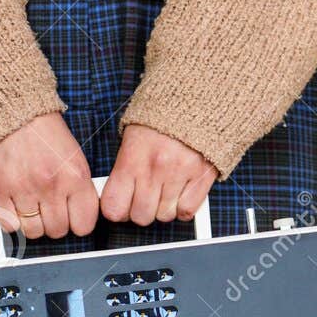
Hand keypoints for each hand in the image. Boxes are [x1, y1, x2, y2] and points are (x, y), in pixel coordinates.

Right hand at [0, 113, 98, 240]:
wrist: (9, 110)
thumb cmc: (42, 133)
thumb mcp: (72, 156)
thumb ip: (78, 189)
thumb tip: (79, 219)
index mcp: (74, 175)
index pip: (83, 225)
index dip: (77, 222)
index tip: (71, 216)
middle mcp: (49, 184)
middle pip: (57, 231)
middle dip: (52, 221)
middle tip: (46, 204)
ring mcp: (21, 188)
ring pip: (32, 231)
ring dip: (31, 221)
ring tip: (29, 201)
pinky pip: (8, 225)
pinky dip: (10, 218)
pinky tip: (12, 201)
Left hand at [100, 125, 216, 226]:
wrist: (196, 99)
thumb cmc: (160, 121)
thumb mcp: (132, 139)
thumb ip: (124, 171)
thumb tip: (119, 201)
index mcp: (133, 157)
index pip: (114, 207)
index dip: (118, 210)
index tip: (123, 203)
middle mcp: (155, 167)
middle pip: (141, 217)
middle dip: (142, 210)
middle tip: (147, 195)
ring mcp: (180, 173)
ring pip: (164, 217)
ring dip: (164, 208)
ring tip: (166, 187)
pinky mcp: (202, 176)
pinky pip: (186, 212)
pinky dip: (183, 207)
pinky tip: (181, 191)